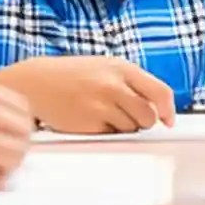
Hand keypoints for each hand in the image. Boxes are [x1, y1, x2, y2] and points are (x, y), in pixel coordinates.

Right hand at [10, 56, 176, 133]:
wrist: (36, 82)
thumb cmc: (72, 75)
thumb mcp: (105, 67)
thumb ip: (131, 82)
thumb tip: (158, 106)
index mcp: (122, 68)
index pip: (160, 91)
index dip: (168, 110)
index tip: (168, 120)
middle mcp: (114, 85)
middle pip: (148, 116)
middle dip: (141, 121)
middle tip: (124, 114)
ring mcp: (101, 104)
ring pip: (130, 129)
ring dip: (122, 127)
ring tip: (102, 113)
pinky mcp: (89, 123)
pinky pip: (111, 136)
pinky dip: (106, 133)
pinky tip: (91, 120)